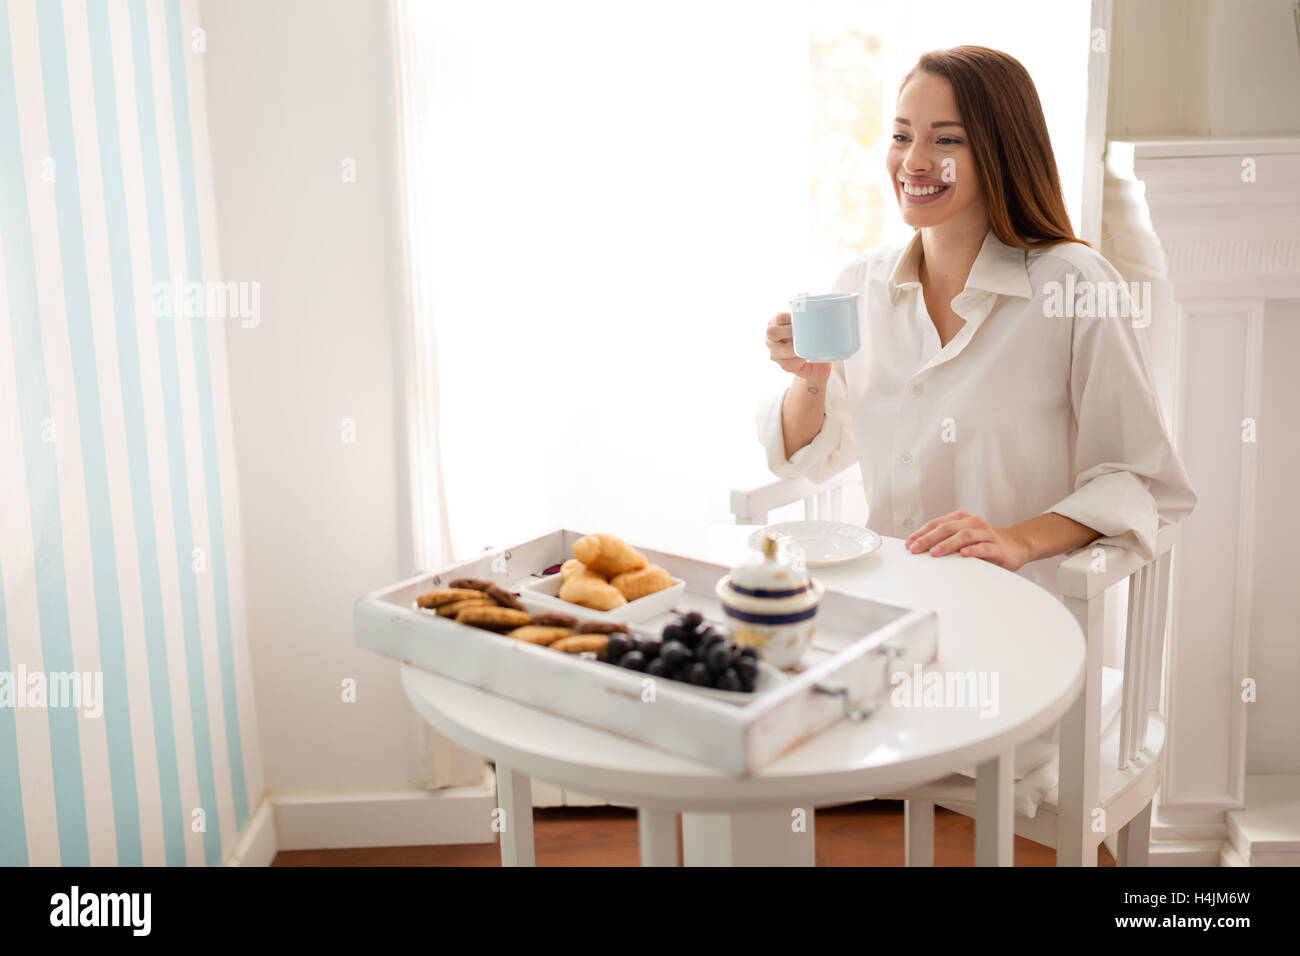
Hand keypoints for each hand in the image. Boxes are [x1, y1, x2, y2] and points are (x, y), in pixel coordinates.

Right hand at [766, 295, 830, 384]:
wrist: (816, 362)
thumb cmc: (809, 337)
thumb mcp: (807, 321)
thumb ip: (804, 306)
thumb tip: (803, 295)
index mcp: (774, 324)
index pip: (777, 318)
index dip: (789, 317)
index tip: (802, 318)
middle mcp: (770, 339)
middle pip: (771, 333)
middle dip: (787, 331)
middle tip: (802, 331)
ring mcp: (775, 354)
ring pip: (780, 351)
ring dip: (794, 348)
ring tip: (807, 346)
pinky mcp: (784, 366)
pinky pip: (789, 364)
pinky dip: (798, 361)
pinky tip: (805, 358)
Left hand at [903, 510, 1032, 571]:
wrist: (1016, 545)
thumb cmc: (984, 543)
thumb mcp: (962, 539)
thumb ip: (945, 541)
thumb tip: (919, 549)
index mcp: (961, 519)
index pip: (937, 524)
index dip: (921, 533)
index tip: (908, 544)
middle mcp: (972, 523)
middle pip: (947, 528)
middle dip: (928, 538)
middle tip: (915, 549)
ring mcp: (985, 533)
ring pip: (964, 536)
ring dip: (947, 544)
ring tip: (935, 552)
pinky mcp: (997, 546)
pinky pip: (984, 547)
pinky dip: (973, 550)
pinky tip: (964, 554)